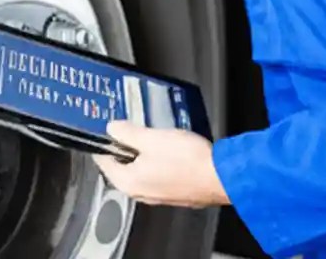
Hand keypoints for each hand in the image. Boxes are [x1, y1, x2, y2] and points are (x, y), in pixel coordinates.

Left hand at [93, 121, 229, 208]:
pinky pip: (157, 176)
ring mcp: (158, 196)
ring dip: (142, 155)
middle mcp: (141, 193)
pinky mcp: (174, 194)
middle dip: (124, 148)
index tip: (106, 131)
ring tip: (151, 137)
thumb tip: (112, 129)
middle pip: (122, 168)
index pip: (103, 162)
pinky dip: (157, 164)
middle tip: (129, 129)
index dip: (104, 144)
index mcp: (129, 182)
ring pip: (141, 172)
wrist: (221, 176)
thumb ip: (127, 133)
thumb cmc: (188, 160)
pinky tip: (168, 150)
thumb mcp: (151, 138)